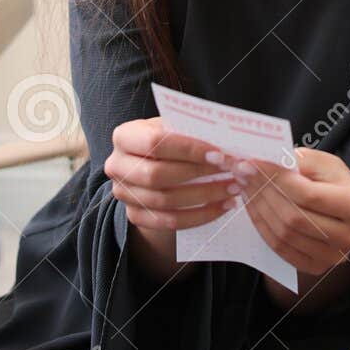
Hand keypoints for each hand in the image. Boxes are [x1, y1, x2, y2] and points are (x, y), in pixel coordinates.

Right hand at [104, 117, 238, 231]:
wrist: (153, 163)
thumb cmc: (169, 140)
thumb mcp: (174, 128)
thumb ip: (193, 133)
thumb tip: (229, 147)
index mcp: (124, 136)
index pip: (154, 143)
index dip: (189, 149)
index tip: (220, 154)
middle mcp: (116, 165)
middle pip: (157, 175)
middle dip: (199, 174)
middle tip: (232, 172)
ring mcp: (123, 194)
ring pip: (165, 201)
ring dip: (205, 196)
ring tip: (233, 189)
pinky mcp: (135, 216)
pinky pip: (169, 221)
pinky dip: (200, 216)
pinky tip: (222, 207)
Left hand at [233, 148, 349, 276]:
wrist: (338, 211)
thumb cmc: (331, 182)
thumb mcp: (323, 163)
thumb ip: (299, 160)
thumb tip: (265, 160)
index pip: (309, 195)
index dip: (276, 179)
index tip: (252, 162)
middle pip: (294, 217)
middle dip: (263, 192)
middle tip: (243, 173)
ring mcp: (333, 256)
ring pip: (284, 234)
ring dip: (258, 207)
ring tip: (246, 186)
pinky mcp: (316, 266)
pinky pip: (280, 248)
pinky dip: (261, 225)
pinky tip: (252, 206)